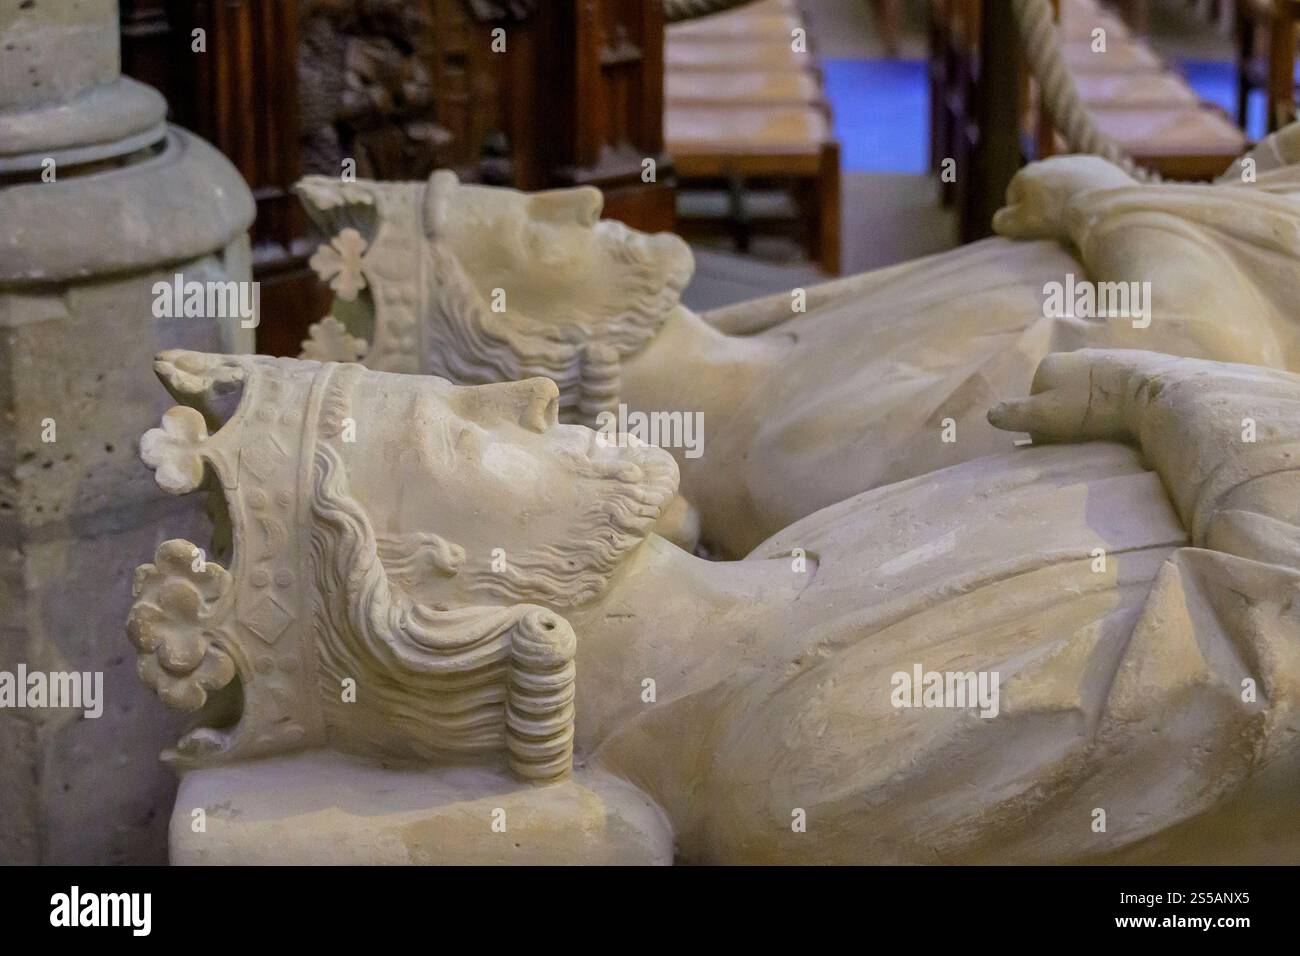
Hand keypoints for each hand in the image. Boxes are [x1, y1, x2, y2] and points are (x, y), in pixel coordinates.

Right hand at [992, 156, 1135, 240]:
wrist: (1102, 206)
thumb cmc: (1056, 217)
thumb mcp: (1019, 226)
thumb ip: (1002, 221)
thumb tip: (1000, 218)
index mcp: (1026, 174)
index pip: (1013, 195)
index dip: (1019, 214)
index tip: (1030, 229)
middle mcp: (1050, 161)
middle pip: (1040, 186)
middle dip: (1044, 202)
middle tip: (1053, 224)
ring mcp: (1077, 161)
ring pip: (1065, 182)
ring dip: (1067, 195)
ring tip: (1075, 216)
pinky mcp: (1102, 165)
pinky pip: (1089, 181)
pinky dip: (1089, 192)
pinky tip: (1093, 207)